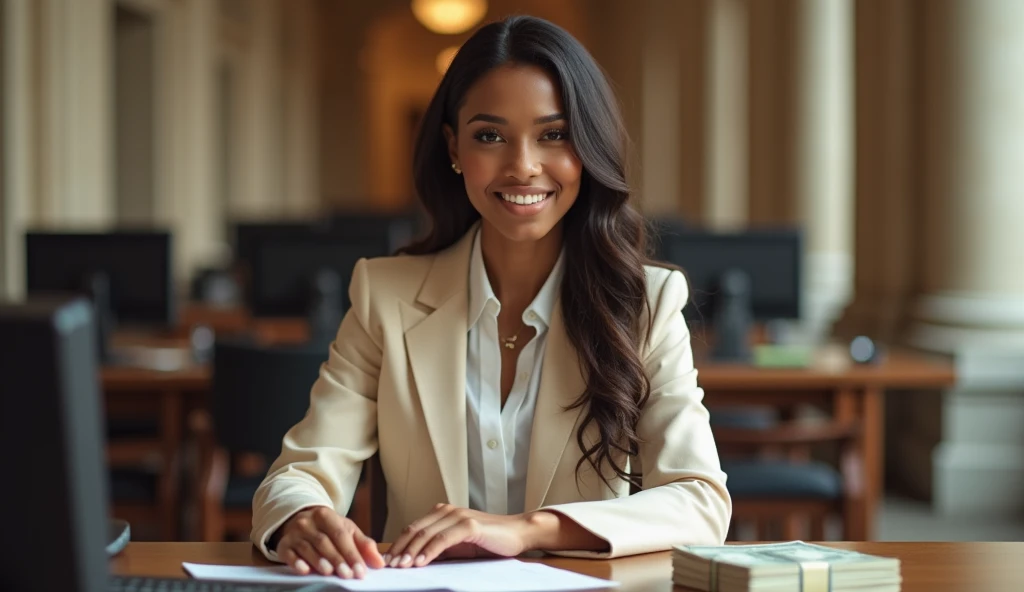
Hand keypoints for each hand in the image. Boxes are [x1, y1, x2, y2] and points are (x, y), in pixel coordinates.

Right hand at [275, 506, 384, 578]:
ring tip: (330, 573)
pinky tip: (304, 570)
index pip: (341, 535)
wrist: (298, 519)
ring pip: (307, 547)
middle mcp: (308, 522)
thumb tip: (380, 563)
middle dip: (337, 559)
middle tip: (348, 575)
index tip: (360, 570)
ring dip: (319, 561)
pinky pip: (289, 554)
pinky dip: (296, 562)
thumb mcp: (345, 530)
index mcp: (326, 515)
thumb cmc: (326, 528)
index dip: (352, 553)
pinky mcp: (284, 545)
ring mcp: (294, 533)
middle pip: (324, 542)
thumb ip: (363, 545)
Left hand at [385, 504, 532, 568]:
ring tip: (401, 567)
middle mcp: (448, 511)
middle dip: (400, 549)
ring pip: (426, 534)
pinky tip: (421, 562)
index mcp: (442, 513)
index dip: (398, 545)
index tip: (387, 561)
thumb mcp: (459, 544)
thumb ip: (439, 547)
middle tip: (389, 566)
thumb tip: (414, 559)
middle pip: (415, 530)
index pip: (413, 528)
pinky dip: (429, 551)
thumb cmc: (489, 540)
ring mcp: (458, 516)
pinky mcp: (469, 526)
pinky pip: (443, 539)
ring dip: (411, 552)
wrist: (517, 533)